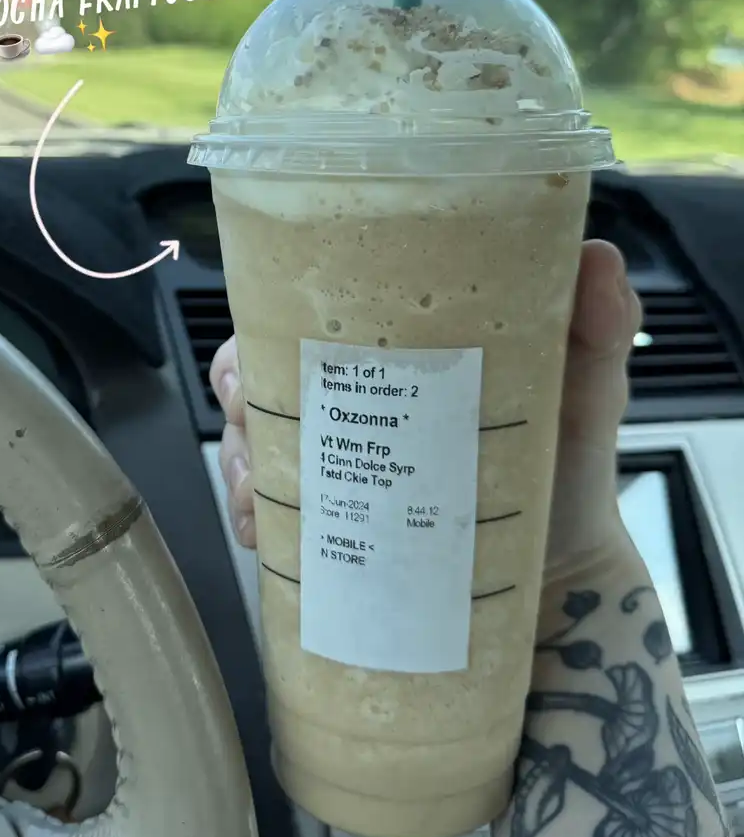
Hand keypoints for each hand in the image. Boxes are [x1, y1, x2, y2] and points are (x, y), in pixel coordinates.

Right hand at [210, 239, 641, 576]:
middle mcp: (351, 397)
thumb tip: (598, 259)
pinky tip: (262, 533)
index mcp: (393, 346)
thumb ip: (597, 324)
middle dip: (238, 395)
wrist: (560, 577)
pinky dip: (252, 519)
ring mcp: (334, 464)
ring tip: (259, 494)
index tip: (259, 354)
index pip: (304, 310)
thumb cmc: (564, 463)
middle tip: (253, 421)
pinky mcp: (329, 525)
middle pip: (256, 373)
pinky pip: (264, 512)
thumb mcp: (584, 386)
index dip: (265, 324)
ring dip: (239, 462)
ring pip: (248, 442)